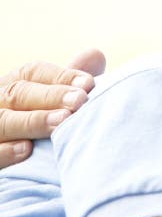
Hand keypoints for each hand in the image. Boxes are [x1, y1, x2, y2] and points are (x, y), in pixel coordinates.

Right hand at [0, 49, 105, 167]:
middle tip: (80, 101)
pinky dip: (4, 151)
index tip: (89, 84)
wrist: (8, 162)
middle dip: (51, 96)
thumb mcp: (48, 104)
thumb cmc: (33, 129)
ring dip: (32, 122)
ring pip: (3, 122)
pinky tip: (26, 150)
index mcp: (12, 87)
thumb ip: (68, 84)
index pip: (33, 73)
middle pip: (18, 94)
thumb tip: (96, 54)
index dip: (61, 77)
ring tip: (62, 122)